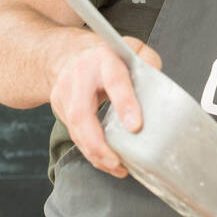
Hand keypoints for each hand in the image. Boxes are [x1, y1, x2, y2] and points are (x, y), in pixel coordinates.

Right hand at [50, 36, 161, 176]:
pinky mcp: (59, 108)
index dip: (125, 104)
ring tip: (116, 168)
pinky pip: (74, 135)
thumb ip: (147, 63)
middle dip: (98, 142)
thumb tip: (157, 87)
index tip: (135, 126)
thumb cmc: (108, 56)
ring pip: (75, 129)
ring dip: (95, 153)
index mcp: (104, 59)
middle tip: (116, 161)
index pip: (114, 80)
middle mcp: (79, 75)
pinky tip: (106, 162)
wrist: (70, 54)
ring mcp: (65, 93)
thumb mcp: (131, 49)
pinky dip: (91, 152)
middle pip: (81, 113)